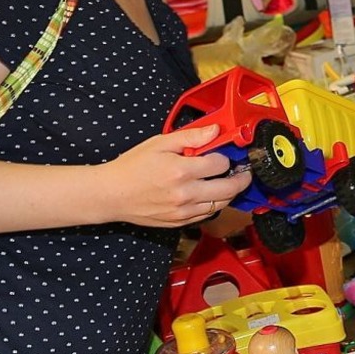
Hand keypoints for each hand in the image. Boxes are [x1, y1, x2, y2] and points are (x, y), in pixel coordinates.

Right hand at [101, 124, 249, 227]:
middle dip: (241, 178)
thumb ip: (191, 137)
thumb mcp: (160, 143)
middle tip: (243, 171)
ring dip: (229, 192)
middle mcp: (186, 194)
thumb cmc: (132, 167)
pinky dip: (214, 204)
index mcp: (181, 171)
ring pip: (221, 204)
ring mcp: (183, 211)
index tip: (225, 154)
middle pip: (229, 188)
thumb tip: (216, 130)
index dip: (226, 157)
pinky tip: (210, 194)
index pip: (221, 164)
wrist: (111, 194)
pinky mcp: (179, 222)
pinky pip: (207, 214)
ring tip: (228, 181)